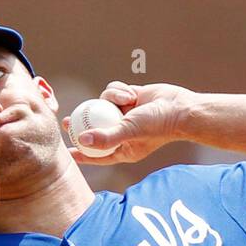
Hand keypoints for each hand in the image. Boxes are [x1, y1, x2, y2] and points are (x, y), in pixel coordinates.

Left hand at [63, 82, 196, 165]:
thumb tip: (81, 141)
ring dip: (111, 98)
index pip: (97, 155)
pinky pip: (114, 92)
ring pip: (103, 104)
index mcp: (123, 149)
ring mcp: (125, 115)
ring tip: (126, 99)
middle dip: (81, 125)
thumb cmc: (157, 125)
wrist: (180, 108)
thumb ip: (105, 137)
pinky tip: (131, 93)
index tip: (65, 152)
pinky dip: (119, 90)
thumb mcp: (128, 132)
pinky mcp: (130, 99)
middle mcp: (123, 133)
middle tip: (65, 122)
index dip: (81, 154)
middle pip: (95, 129)